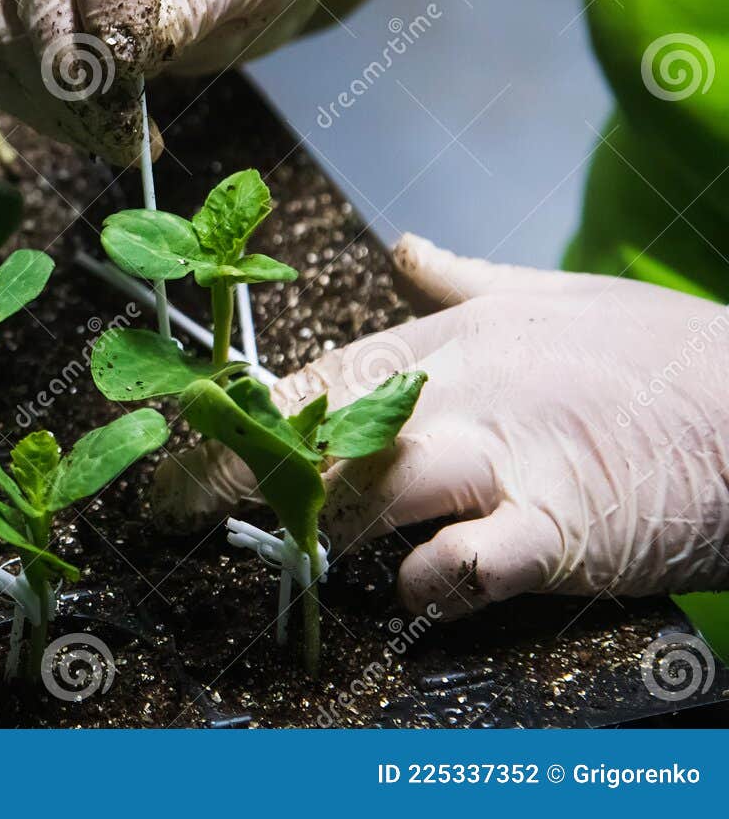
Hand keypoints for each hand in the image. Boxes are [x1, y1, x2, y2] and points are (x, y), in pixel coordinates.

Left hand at [150, 234, 728, 617]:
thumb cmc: (659, 353)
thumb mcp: (552, 295)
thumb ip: (462, 280)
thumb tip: (404, 250)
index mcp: (448, 340)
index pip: (316, 375)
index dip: (241, 417)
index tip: (181, 448)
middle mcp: (462, 392)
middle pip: (322, 435)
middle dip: (244, 475)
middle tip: (184, 510)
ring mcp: (509, 458)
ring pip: (375, 490)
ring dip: (326, 527)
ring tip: (296, 551)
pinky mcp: (561, 528)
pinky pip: (467, 563)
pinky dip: (431, 581)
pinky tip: (420, 589)